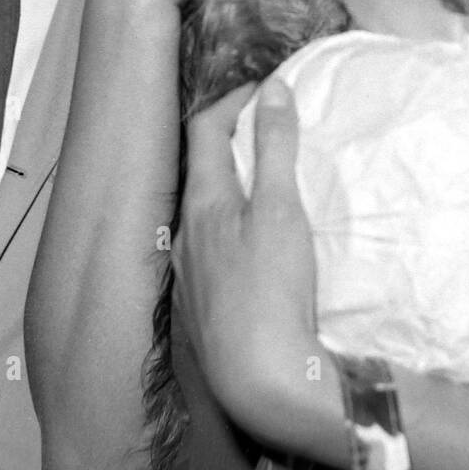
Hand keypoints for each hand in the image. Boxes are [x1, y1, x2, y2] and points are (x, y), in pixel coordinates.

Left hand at [173, 78, 345, 464]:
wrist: (259, 380)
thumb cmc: (270, 290)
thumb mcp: (282, 209)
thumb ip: (276, 147)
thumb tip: (273, 89)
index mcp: (203, 202)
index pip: (204, 130)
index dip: (233, 101)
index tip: (266, 91)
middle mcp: (186, 233)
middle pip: (201, 170)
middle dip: (231, 142)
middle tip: (268, 130)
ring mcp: (190, 273)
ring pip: (205, 212)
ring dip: (232, 187)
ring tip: (268, 184)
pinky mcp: (203, 306)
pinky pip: (211, 248)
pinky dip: (233, 227)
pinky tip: (255, 247)